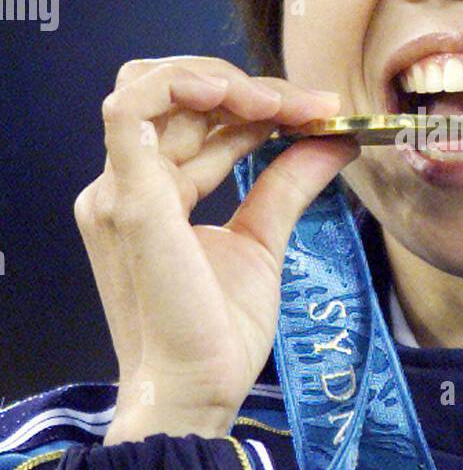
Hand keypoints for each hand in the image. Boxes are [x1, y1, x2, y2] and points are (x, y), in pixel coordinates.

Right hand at [72, 56, 358, 442]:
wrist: (198, 388)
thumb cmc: (217, 331)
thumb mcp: (263, 240)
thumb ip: (288, 185)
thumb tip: (335, 142)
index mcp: (149, 194)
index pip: (194, 120)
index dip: (259, 104)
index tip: (321, 114)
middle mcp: (125, 184)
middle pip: (176, 95)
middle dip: (248, 87)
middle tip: (311, 106)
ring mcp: (120, 189)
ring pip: (152, 86)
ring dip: (224, 81)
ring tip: (283, 105)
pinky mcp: (129, 199)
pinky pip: (132, 109)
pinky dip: (183, 84)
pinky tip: (241, 98)